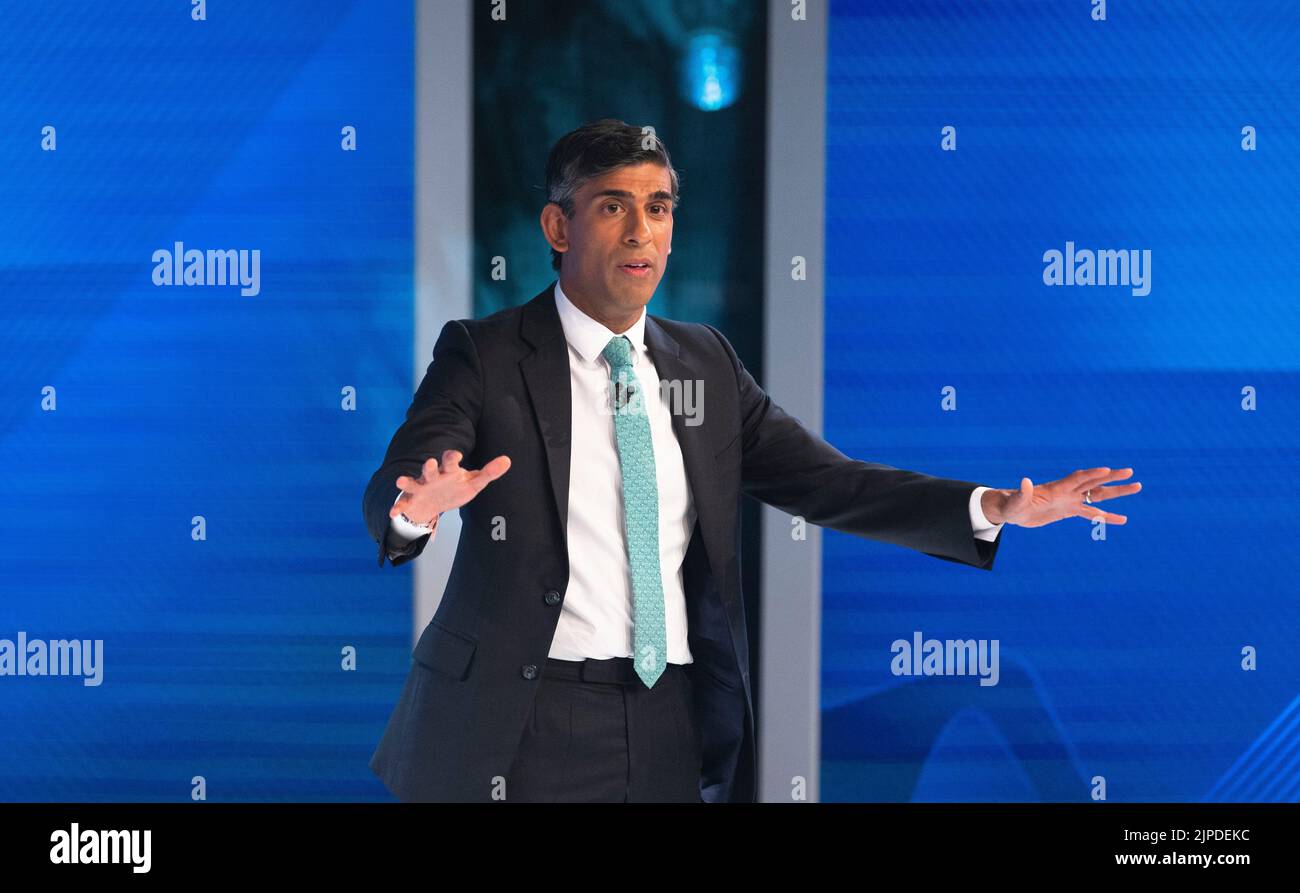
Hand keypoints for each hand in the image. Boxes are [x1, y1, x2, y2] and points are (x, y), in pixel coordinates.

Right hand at [389, 450, 510, 525]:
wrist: (435, 502)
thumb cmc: (456, 488)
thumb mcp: (474, 483)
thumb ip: (489, 472)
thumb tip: (508, 459)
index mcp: (449, 471)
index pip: (450, 461)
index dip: (451, 457)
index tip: (455, 455)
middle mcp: (433, 476)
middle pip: (430, 469)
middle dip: (429, 466)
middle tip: (430, 462)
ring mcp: (421, 488)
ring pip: (413, 483)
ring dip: (407, 481)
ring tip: (400, 480)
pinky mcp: (412, 500)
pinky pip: (403, 503)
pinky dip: (398, 507)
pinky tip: (393, 513)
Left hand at [983, 467, 1141, 527]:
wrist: (1012, 512)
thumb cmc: (1012, 506)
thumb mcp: (1015, 502)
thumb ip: (1022, 493)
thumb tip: (1025, 481)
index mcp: (1056, 489)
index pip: (1077, 479)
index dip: (1091, 474)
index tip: (1107, 469)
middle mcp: (1067, 492)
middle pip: (1093, 482)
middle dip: (1111, 477)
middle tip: (1131, 472)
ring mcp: (1070, 500)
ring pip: (1097, 495)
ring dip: (1116, 492)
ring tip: (1137, 487)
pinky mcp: (1069, 511)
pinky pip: (1092, 513)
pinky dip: (1107, 516)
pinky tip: (1122, 519)